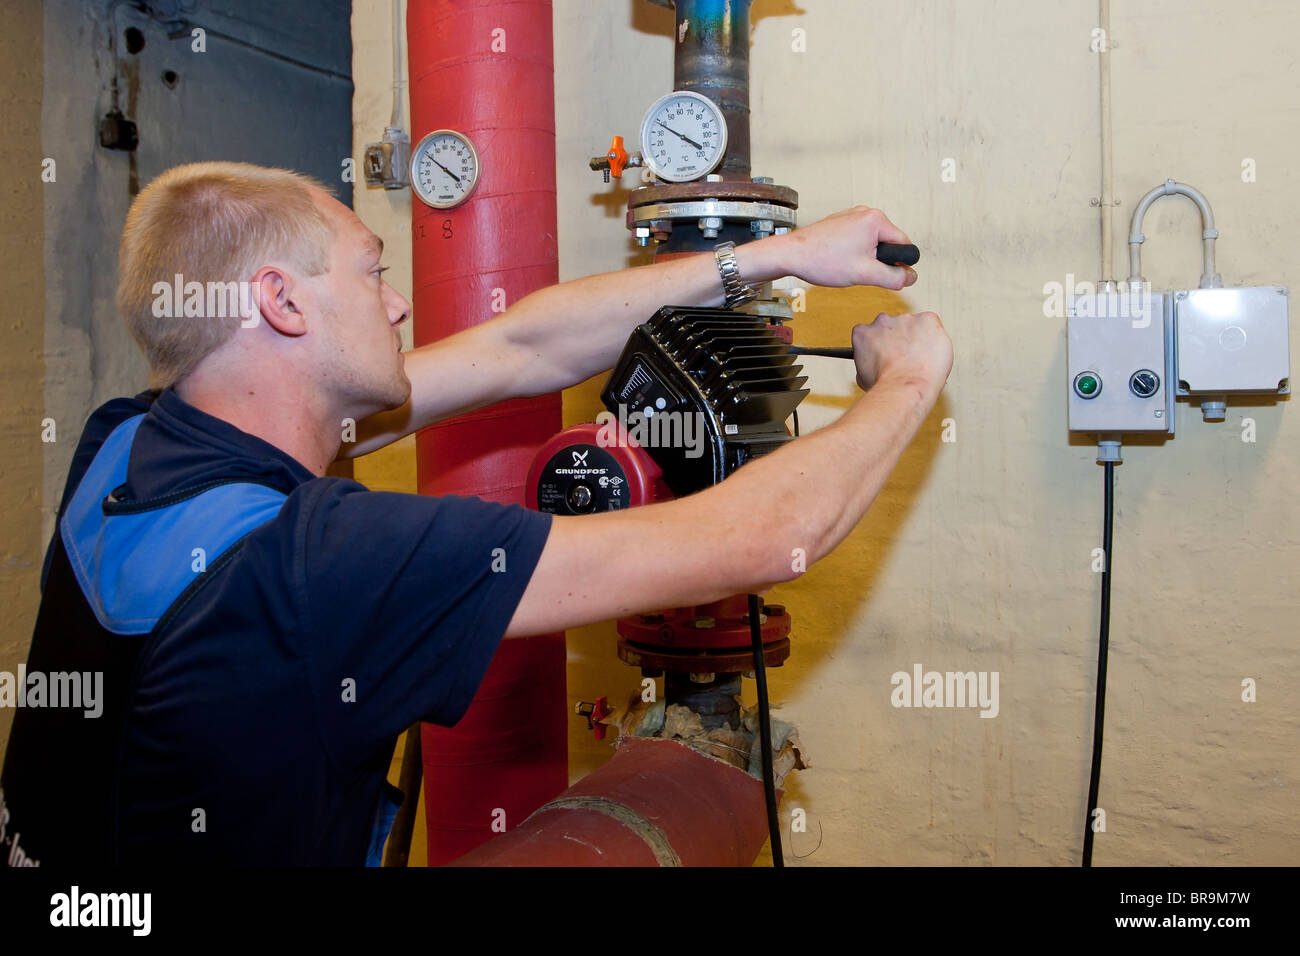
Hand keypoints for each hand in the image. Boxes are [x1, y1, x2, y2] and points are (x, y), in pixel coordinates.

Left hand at [776, 205, 918, 290]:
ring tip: (847, 265)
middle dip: (879, 261)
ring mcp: (852, 215)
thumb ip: (894, 277)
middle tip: (859, 271)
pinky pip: (859, 239)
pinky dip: (854, 252)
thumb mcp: (865, 274)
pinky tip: (839, 260)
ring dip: (867, 258)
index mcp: (876, 220)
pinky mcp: (841, 222)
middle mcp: (866, 212)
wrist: (791, 255)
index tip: (883, 275)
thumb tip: (911, 277)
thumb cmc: (823, 260)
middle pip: (888, 243)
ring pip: (873, 242)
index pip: (904, 244)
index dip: (899, 264)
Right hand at [851, 311, 952, 394]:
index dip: (881, 346)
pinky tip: (932, 355)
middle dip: (900, 341)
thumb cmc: (886, 386)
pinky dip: (935, 338)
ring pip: (914, 326)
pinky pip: (933, 326)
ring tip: (921, 362)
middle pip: (893, 327)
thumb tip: (874, 365)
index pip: (871, 333)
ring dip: (917, 340)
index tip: (887, 356)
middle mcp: (882, 321)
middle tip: (906, 360)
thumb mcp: (863, 376)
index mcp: (863, 333)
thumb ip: (867, 362)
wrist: (905, 386)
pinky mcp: (927, 319)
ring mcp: (905, 319)